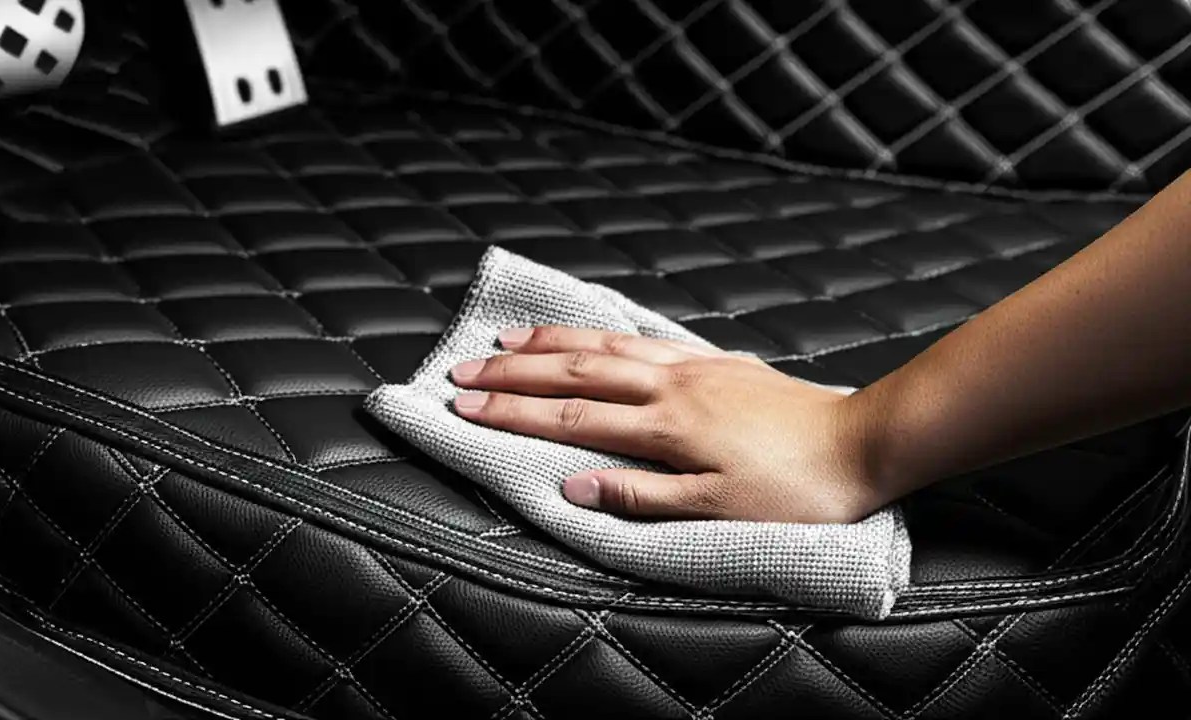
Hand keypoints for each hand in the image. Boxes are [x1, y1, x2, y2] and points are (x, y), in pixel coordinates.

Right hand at [448, 325, 889, 523]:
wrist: (865, 444)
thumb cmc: (797, 489)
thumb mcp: (718, 510)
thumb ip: (642, 496)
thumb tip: (573, 485)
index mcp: (666, 426)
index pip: (569, 416)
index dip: (511, 413)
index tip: (463, 406)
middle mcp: (671, 386)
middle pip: (576, 370)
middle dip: (513, 371)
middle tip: (464, 367)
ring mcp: (694, 367)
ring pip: (607, 345)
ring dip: (552, 342)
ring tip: (509, 338)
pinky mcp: (717, 361)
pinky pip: (646, 337)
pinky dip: (605, 331)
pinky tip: (591, 333)